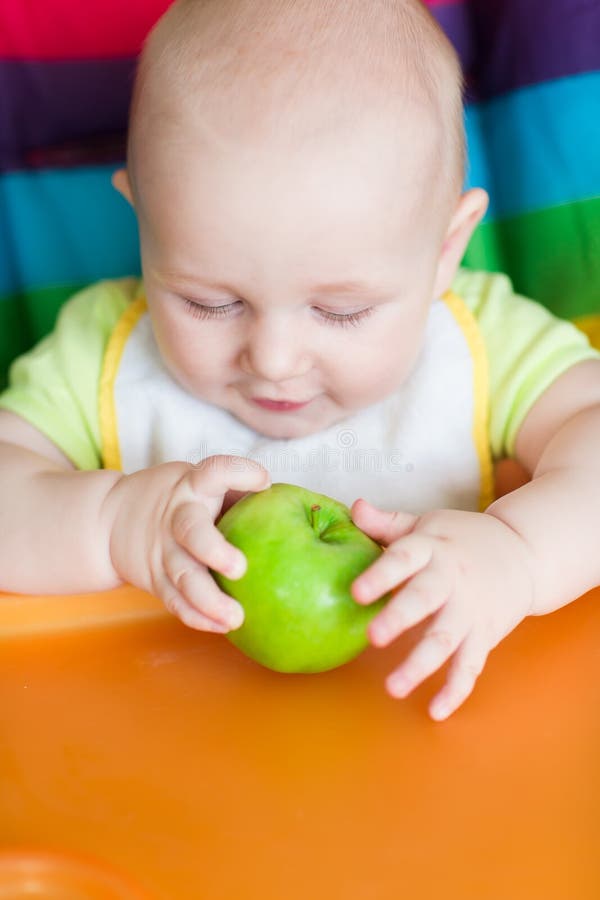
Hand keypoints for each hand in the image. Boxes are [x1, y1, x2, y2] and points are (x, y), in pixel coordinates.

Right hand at [103, 455, 270, 631]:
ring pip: (182, 575)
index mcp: (194, 485)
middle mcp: (176, 514)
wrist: (111, 519)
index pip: (214, 471)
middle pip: (190, 530)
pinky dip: (197, 616)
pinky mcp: (155, 578)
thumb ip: (242, 497)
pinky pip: (175, 600)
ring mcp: (162, 549)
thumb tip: (302, 510)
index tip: (262, 480)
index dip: (237, 473)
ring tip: (236, 617)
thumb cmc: (184, 501)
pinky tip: (221, 626)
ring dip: (208, 598)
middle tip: (240, 568)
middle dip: (213, 549)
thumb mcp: (204, 485)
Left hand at [350, 500, 534, 719]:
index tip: (356, 592)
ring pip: (446, 640)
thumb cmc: (459, 540)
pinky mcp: (484, 635)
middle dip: (400, 618)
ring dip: (420, 665)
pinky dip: (455, 691)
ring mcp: (470, 610)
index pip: (403, 559)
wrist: (523, 553)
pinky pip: (470, 667)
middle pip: (425, 599)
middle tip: (372, 637)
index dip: (380, 575)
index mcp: (431, 549)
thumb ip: (388, 523)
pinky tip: (434, 711)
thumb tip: (354, 507)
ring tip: (392, 688)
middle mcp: (451, 579)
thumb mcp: (426, 525)